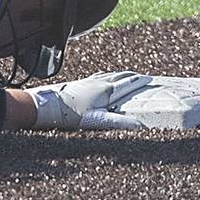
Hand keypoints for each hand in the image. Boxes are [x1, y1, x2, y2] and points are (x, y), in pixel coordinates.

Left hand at [29, 72, 158, 130]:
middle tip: (143, 77)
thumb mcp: (98, 120)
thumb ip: (119, 122)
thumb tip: (139, 125)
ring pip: (110, 74)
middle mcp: (99, 83)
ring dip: (121, 74)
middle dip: (133, 76)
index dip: (139, 82)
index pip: (128, 84)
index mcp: (107, 91)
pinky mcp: (81, 82)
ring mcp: (90, 81)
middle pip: (120, 76)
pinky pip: (99, 75)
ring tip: (128, 75)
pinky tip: (104, 76)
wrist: (50, 105)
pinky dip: (107, 75)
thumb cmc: (73, 115)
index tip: (149, 79)